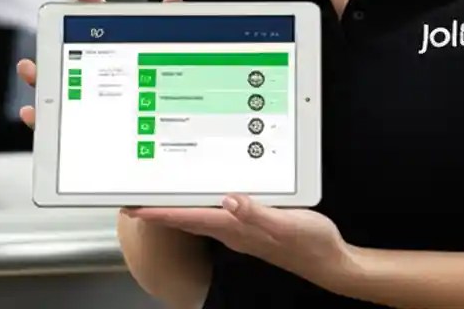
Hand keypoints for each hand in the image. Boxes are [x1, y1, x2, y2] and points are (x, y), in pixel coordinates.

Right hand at [16, 0, 182, 127]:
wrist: (168, 133)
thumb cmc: (164, 90)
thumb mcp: (171, 52)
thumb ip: (171, 23)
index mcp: (115, 49)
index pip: (98, 18)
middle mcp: (94, 72)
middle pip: (67, 54)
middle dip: (52, 44)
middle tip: (45, 36)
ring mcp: (83, 100)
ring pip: (55, 87)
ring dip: (38, 77)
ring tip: (31, 70)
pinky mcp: (77, 129)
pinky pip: (53, 125)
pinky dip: (39, 120)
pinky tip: (33, 113)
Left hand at [127, 195, 350, 288]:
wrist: (330, 262)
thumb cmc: (311, 244)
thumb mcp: (287, 224)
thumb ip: (257, 213)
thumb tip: (229, 200)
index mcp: (236, 228)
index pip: (189, 217)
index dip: (160, 213)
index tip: (135, 207)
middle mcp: (233, 231)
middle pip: (186, 218)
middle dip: (159, 211)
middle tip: (133, 202)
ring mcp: (240, 232)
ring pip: (198, 218)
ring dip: (175, 210)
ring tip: (155, 201)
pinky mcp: (251, 229)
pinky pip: (215, 216)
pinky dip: (199, 207)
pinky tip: (202, 202)